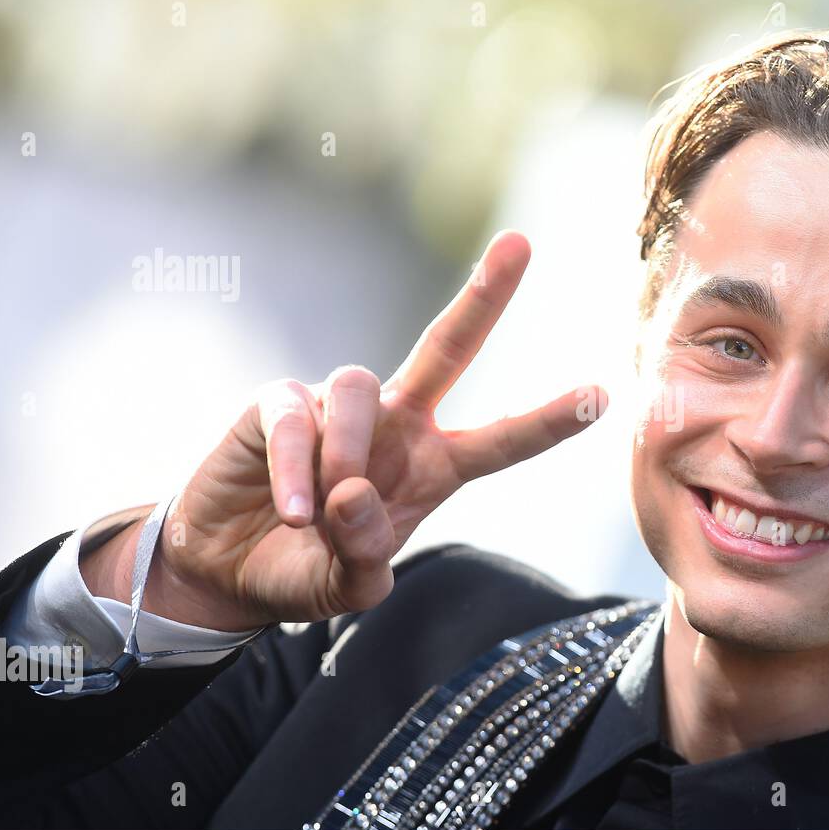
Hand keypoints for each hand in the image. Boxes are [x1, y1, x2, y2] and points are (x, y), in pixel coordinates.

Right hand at [147, 230, 606, 629]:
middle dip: (484, 297)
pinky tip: (291, 510)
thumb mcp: (346, 586)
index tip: (603, 395)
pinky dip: (296, 468)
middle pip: (446, 348)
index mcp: (432, 467)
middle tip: (521, 243)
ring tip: (319, 515)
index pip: (500, 441)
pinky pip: (298, 417)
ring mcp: (337, 407)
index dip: (548, 420)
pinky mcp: (279, 403)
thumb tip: (355, 495)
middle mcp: (395, 424)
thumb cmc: (301, 569)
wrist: (225, 569)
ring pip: (361, 392)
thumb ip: (364, 556)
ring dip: (345, 456)